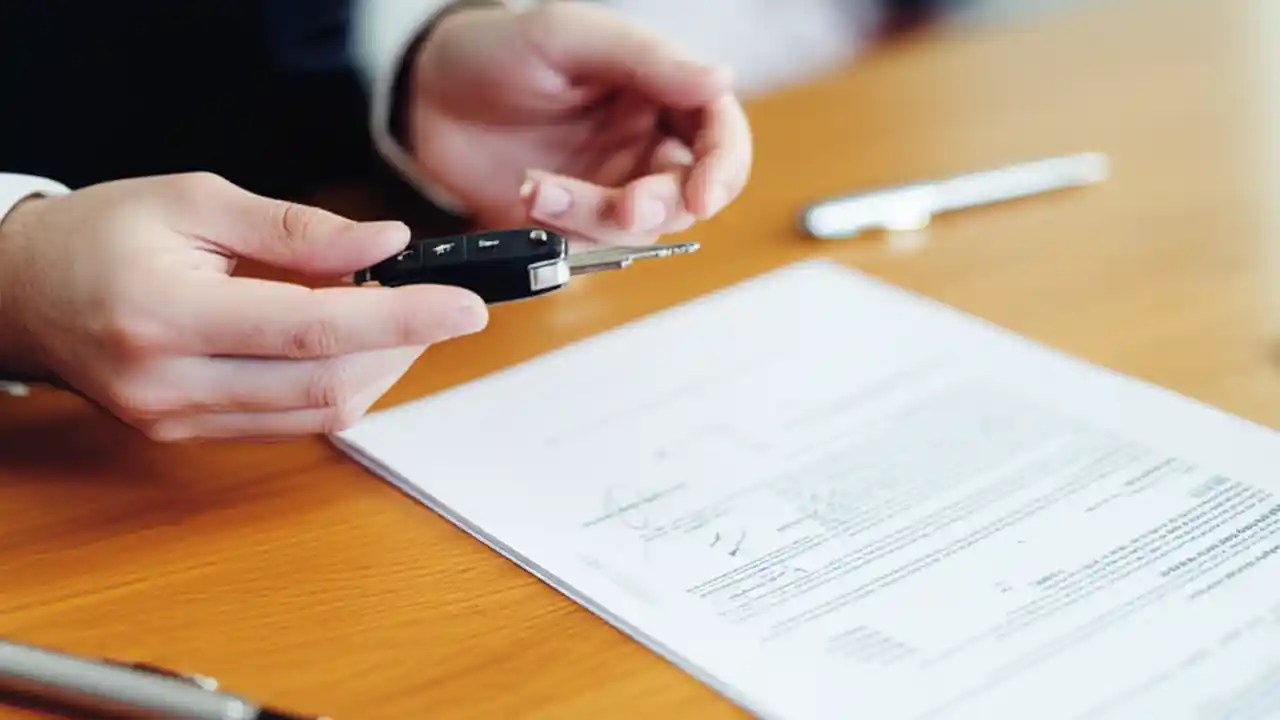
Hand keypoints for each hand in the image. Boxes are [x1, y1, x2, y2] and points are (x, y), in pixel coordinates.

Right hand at [0, 173, 487, 441]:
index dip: (404, 319)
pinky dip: (338, 388)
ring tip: (399, 320)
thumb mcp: (194, 200)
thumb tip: (384, 242)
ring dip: (379, 373)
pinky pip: (289, 425)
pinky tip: (353, 349)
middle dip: (404, 348)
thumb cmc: (99, 234)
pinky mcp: (188, 434)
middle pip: (327, 386)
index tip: (466, 307)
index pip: (317, 330)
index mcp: (169, 315)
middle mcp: (173, 384)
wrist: (20, 290)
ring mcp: (179, 420)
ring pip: (318, 416)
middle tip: (439, 306)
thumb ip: (296, 229)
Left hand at [407, 1, 752, 247]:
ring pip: (639, 228)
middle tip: (623, 208)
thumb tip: (719, 80)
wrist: (423, 96)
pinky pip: (591, 246)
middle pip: (688, 194)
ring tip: (537, 189)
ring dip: (595, 218)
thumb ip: (645, 58)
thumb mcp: (566, 35)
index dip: (722, 168)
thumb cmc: (496, 50)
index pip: (719, 132)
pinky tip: (528, 196)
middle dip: (658, 207)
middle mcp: (645, 141)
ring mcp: (610, 184)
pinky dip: (564, 231)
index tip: (701, 196)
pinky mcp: (574, 221)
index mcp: (659, 90)